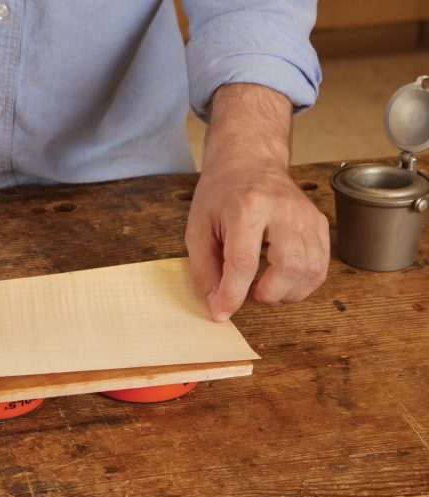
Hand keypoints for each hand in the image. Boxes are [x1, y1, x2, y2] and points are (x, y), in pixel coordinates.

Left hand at [185, 84, 329, 320]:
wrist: (249, 160)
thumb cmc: (220, 194)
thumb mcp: (198, 228)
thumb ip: (206, 269)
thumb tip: (219, 306)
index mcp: (247, 206)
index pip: (244, 262)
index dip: (232, 295)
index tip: (221, 313)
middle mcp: (283, 209)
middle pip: (289, 267)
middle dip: (267, 294)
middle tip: (248, 293)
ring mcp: (306, 215)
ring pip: (311, 270)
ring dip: (287, 293)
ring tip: (263, 287)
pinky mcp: (319, 222)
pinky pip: (320, 266)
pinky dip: (302, 283)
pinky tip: (281, 279)